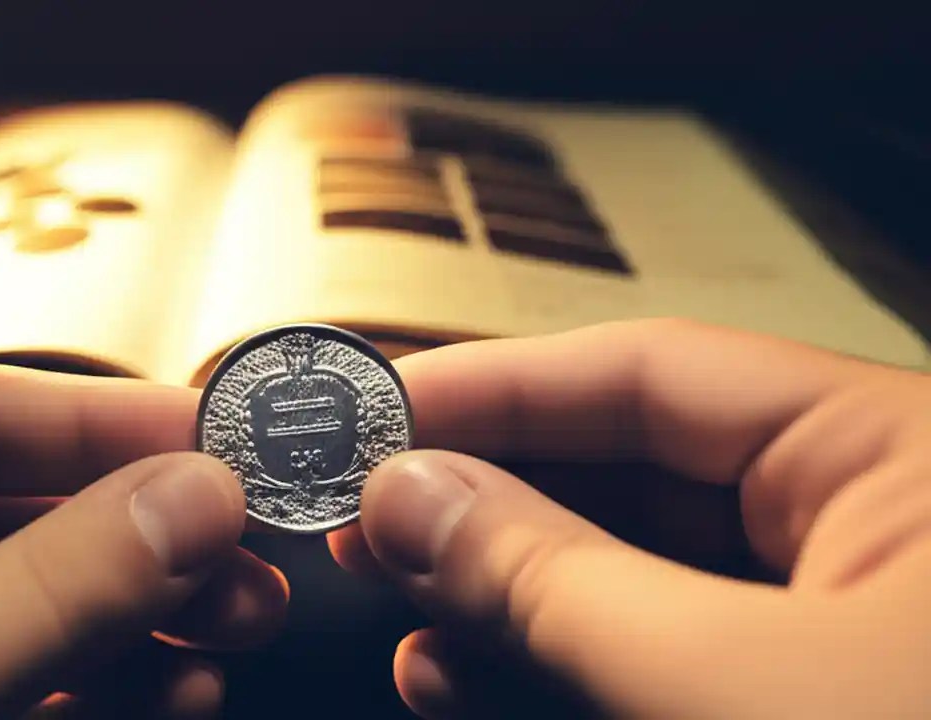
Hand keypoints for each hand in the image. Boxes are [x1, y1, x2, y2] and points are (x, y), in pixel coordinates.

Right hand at [330, 319, 930, 717]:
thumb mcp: (726, 684)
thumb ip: (553, 577)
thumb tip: (410, 490)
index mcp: (897, 458)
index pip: (656, 373)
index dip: (503, 384)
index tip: (379, 408)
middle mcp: (869, 525)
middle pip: (633, 467)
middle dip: (489, 492)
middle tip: (364, 509)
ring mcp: (833, 626)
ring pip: (633, 570)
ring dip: (504, 589)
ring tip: (400, 603)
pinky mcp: (800, 700)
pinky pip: (655, 655)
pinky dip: (553, 662)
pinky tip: (458, 675)